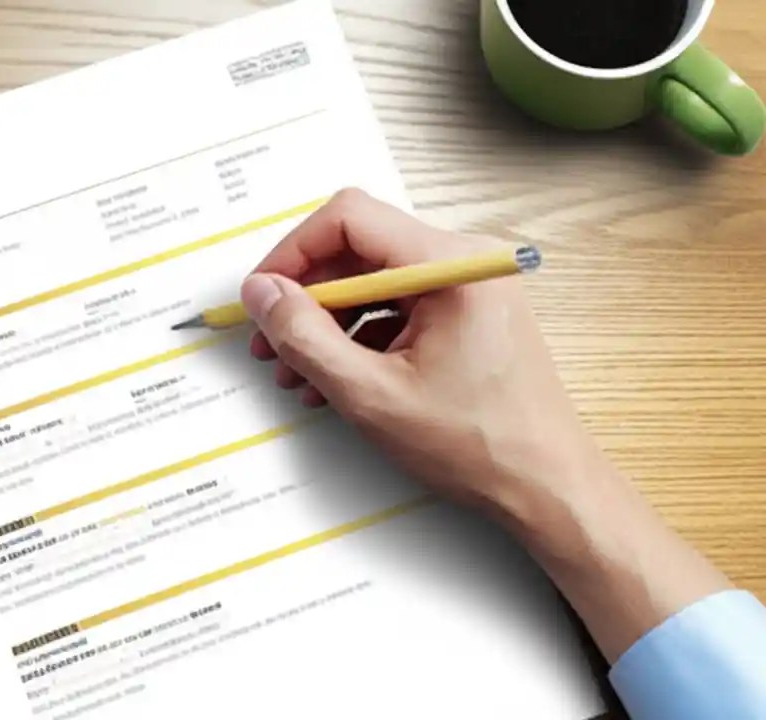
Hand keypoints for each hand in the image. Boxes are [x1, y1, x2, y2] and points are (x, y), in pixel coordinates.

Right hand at [241, 190, 730, 660]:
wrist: (547, 487)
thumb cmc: (481, 445)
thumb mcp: (371, 394)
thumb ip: (305, 337)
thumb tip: (263, 293)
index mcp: (450, 264)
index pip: (349, 219)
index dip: (293, 253)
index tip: (263, 294)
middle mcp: (464, 261)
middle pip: (358, 249)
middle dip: (306, 297)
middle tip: (270, 339)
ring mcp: (468, 287)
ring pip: (372, 282)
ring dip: (327, 324)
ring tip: (296, 370)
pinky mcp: (466, 314)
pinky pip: (396, 307)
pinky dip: (358, 338)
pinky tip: (334, 379)